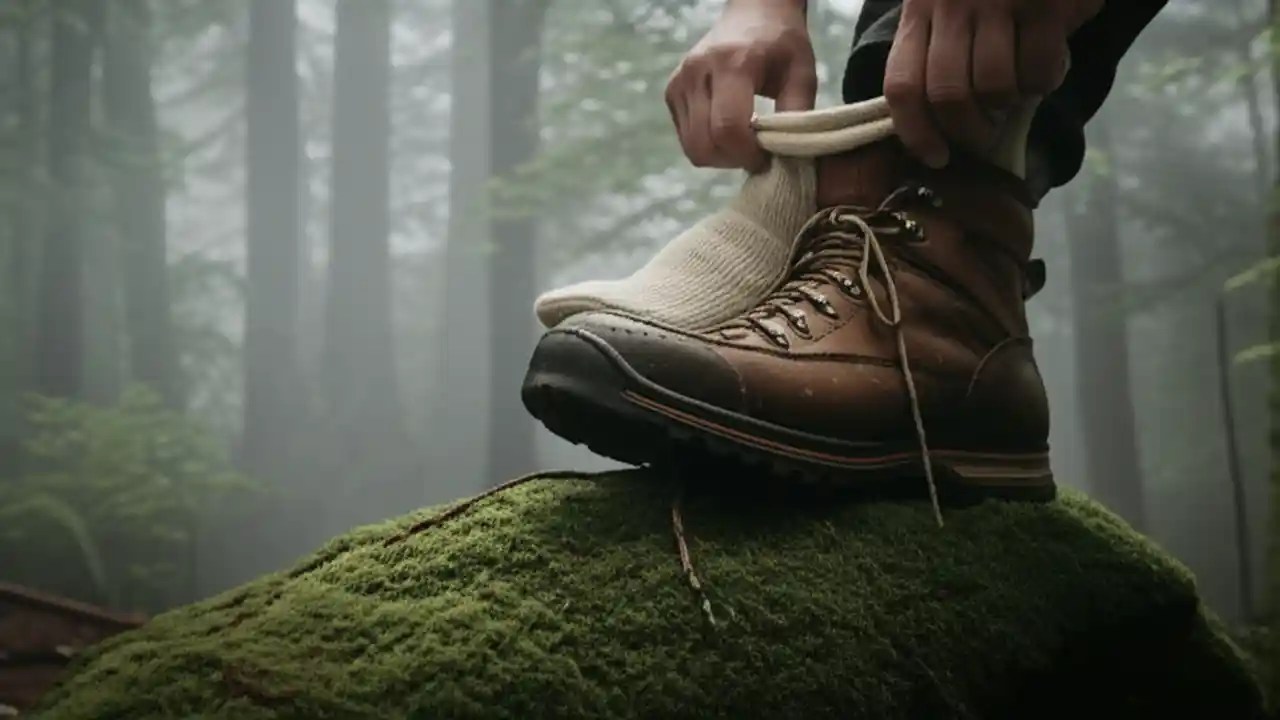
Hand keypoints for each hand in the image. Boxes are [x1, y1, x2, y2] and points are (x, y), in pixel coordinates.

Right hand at [666, 0, 816, 172]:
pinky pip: (686, 138)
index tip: (767, 157)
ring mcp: (679, 82)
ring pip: (691, 146)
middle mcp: (697, 72)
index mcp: (733, 63)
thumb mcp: (802, 74)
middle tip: (756, 154)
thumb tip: (787, 158)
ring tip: (744, 142)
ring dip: (720, 156)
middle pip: (703, 143)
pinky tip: (728, 131)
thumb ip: (796, 115)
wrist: (752, 13)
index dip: (747, 154)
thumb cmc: (782, 44)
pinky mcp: (671, 91)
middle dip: (732, 160)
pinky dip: (708, 145)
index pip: (728, 127)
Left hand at [884, 0, 1103, 167]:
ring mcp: (997, 1)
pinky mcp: (1044, 4)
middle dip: (968, 130)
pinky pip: (1040, 68)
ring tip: (1017, 89)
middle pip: (946, 95)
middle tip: (984, 134)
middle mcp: (951, 4)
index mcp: (920, 9)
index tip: (934, 157)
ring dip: (1009, 103)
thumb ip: (938, 50)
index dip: (915, 132)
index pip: (901, 85)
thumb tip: (935, 126)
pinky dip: (1046, 81)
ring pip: (993, 87)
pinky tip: (1048, 64)